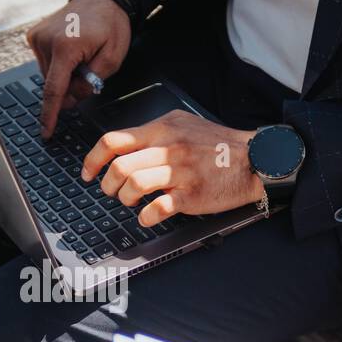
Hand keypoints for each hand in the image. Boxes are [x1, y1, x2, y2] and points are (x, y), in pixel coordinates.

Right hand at [26, 0, 130, 137]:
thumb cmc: (111, 26)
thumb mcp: (112, 59)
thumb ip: (91, 83)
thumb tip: (70, 99)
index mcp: (65, 47)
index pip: (54, 90)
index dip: (50, 115)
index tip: (45, 132)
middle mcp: (45, 41)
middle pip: (53, 84)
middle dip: (70, 87)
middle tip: (88, 71)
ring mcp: (37, 37)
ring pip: (48, 75)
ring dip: (64, 75)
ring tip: (81, 55)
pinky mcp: (34, 36)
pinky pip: (44, 63)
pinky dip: (57, 65)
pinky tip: (70, 51)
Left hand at [81, 110, 262, 226]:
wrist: (254, 159)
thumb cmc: (216, 145)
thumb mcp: (182, 124)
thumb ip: (154, 133)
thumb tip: (123, 147)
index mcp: (162, 129)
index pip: (114, 141)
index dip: (93, 159)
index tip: (87, 173)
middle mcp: (168, 148)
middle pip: (120, 167)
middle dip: (108, 185)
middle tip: (111, 191)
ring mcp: (180, 172)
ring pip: (134, 186)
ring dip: (125, 199)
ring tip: (131, 202)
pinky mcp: (191, 195)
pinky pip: (157, 208)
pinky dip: (145, 216)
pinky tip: (147, 216)